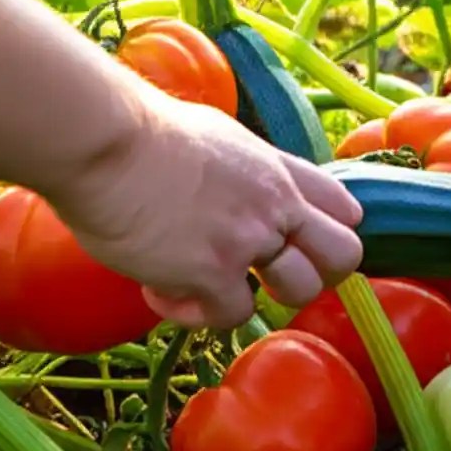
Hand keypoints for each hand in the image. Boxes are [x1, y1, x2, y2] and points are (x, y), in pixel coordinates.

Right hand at [44, 86, 363, 329]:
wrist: (104, 143)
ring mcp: (249, 240)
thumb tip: (239, 183)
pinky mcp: (213, 273)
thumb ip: (246, 168)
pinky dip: (193, 313)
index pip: (345, 209)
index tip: (290, 245)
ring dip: (258, 298)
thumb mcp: (219, 137)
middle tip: (266, 277)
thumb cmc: (141, 133)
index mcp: (278, 170)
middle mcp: (276, 204)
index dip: (324, 236)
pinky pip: (229, 316)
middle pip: (344, 256)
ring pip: (299, 293)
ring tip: (209, 285)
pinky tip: (158, 289)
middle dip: (314, 275)